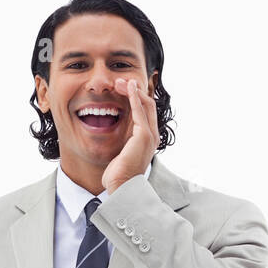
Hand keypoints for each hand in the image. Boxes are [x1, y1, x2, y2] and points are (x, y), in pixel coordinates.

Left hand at [102, 78, 158, 194]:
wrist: (121, 186)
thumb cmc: (118, 175)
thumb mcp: (121, 154)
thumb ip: (122, 142)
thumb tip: (114, 136)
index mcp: (148, 140)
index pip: (146, 113)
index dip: (136, 98)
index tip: (123, 89)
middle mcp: (153, 136)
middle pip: (147, 105)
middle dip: (134, 91)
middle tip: (120, 82)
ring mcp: (150, 135)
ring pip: (145, 104)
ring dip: (132, 90)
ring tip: (120, 82)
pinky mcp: (143, 135)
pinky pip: (139, 110)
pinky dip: (134, 97)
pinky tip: (128, 87)